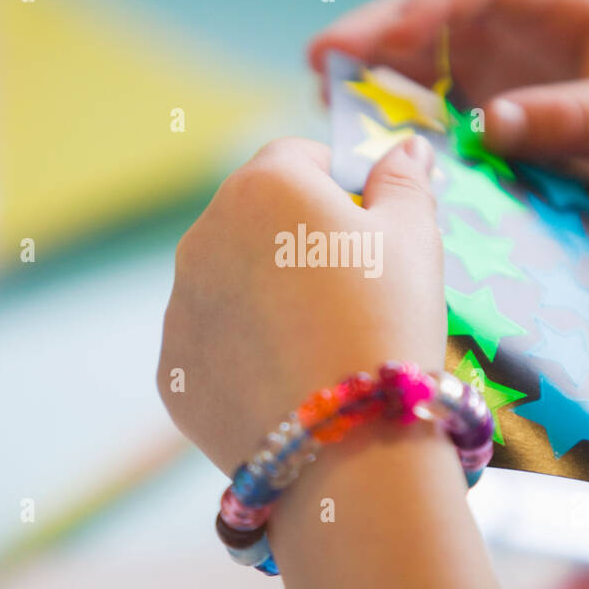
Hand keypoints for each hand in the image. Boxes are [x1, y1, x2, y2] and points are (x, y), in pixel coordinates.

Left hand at [157, 135, 443, 475]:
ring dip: (266, 296)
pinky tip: (289, 383)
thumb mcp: (415, 238)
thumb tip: (407, 146)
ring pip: (229, 283)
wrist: (345, 442)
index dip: (340, 186)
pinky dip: (244, 354)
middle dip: (298, 242)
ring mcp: (180, 306)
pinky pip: (213, 345)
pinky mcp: (172, 370)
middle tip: (352, 294)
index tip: (371, 230)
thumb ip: (405, 181)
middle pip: (256, 220)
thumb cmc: (387, 320)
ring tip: (321, 345)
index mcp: (261, 186)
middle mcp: (201, 235)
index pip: (299, 158)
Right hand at [307, 0, 588, 237]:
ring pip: (435, 69)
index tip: (387, 39)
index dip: (429, 7)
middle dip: (380, 36)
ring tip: (328, 98)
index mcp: (570, 7)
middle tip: (320, 61)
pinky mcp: (514, 130)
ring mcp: (520, 83)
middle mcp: (533, 37)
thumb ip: (567, 119)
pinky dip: (411, 126)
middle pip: (441, 22)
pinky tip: (376, 143)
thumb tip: (484, 126)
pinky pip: (450, 119)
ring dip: (382, 80)